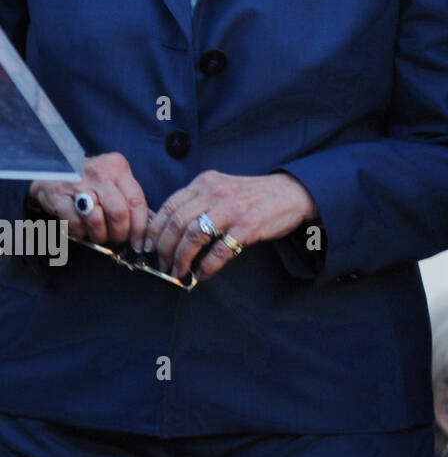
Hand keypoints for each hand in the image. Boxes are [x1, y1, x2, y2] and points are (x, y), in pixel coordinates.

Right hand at [29, 152, 148, 250]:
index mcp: (118, 169)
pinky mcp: (57, 194)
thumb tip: (153, 224)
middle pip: (118, 212)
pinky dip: (80, 233)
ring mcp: (77, 183)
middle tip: (117, 238)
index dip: (141, 227)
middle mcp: (100, 173)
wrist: (53, 169)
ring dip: (100, 235)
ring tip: (99, 235)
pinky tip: (81, 230)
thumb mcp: (114, 181)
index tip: (141, 244)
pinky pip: (74, 223)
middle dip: (120, 233)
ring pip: (96, 219)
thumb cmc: (91, 181)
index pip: (137, 201)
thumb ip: (131, 199)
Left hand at [145, 171, 317, 282]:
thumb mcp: (221, 189)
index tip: (147, 248)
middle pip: (177, 223)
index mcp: (205, 182)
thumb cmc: (252, 195)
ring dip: (182, 259)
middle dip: (164, 249)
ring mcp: (232, 208)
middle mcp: (215, 192)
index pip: (168, 206)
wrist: (291, 193)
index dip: (153, 230)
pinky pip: (220, 250)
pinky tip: (203, 274)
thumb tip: (167, 230)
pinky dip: (208, 266)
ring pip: (193, 236)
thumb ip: (197, 203)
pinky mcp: (248, 225)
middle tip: (162, 265)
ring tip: (179, 272)